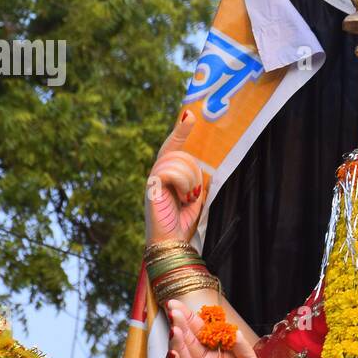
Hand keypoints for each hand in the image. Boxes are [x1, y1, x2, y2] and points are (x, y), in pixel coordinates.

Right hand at [145, 110, 207, 244]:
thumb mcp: (196, 198)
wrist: (171, 242)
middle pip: (178, 152)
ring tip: (188, 199)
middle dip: (192, 169)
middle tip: (193, 195)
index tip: (189, 114)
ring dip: (190, 180)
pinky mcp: (151, 185)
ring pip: (178, 161)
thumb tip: (206, 167)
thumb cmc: (182, 223)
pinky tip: (183, 198)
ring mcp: (153, 178)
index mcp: (167, 175)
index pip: (173, 147)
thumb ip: (197, 181)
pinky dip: (184, 184)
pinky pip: (171, 171)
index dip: (180, 131)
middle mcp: (157, 173)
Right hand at [162, 299, 258, 357]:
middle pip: (186, 339)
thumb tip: (233, 332)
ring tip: (175, 329)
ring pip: (179, 355)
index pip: (197, 329)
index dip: (188, 316)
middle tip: (173, 311)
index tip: (176, 303)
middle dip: (179, 324)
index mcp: (210, 349)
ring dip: (176, 342)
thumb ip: (243, 347)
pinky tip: (172, 354)